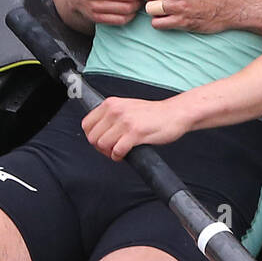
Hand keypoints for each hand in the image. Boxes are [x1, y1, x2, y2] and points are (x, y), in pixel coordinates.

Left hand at [82, 95, 196, 160]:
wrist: (174, 114)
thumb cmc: (153, 113)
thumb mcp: (127, 107)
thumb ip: (111, 116)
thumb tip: (97, 131)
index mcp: (111, 103)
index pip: (86, 124)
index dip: (92, 137)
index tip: (101, 141)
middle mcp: (116, 111)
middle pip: (93, 137)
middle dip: (100, 148)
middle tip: (111, 149)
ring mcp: (125, 122)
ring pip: (103, 145)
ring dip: (109, 152)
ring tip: (119, 151)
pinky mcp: (135, 133)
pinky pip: (117, 151)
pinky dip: (119, 156)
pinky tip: (125, 154)